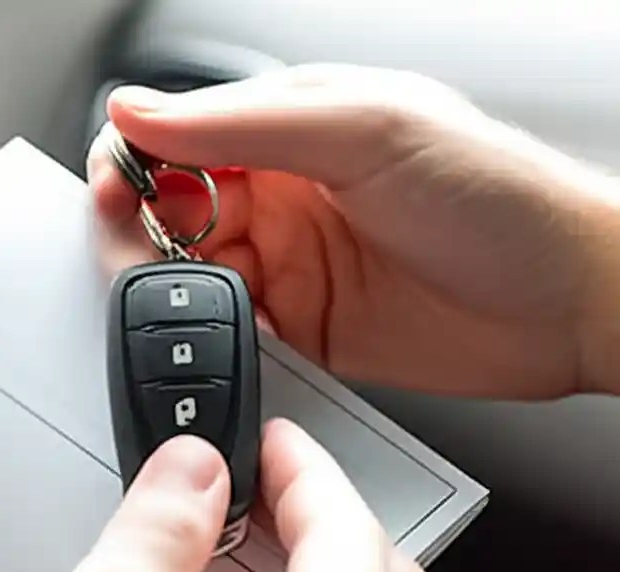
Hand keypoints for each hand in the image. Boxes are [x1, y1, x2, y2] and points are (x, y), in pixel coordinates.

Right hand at [88, 63, 619, 398]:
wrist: (572, 303)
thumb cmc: (499, 197)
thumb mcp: (365, 129)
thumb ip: (242, 122)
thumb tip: (137, 111)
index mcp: (289, 129)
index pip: (176, 135)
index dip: (133, 162)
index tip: (118, 191)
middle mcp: (280, 195)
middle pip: (164, 212)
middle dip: (137, 232)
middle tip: (142, 256)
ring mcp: (288, 264)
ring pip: (184, 276)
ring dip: (169, 290)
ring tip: (188, 299)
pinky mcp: (301, 329)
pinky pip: (227, 333)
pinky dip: (209, 339)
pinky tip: (220, 337)